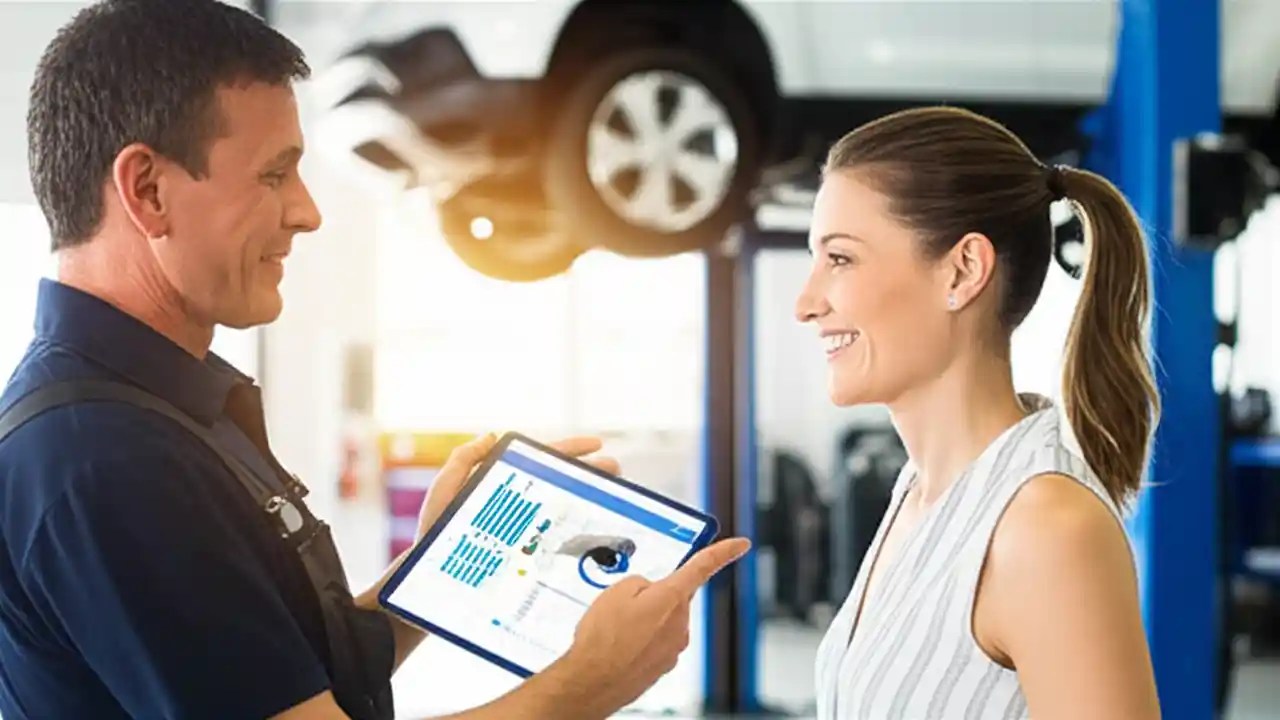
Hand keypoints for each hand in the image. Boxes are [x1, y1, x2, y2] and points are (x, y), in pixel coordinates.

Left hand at [416, 433, 620, 540]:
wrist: (433, 578)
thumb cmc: (435, 533)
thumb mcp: (446, 490)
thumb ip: (464, 460)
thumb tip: (491, 435)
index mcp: (506, 484)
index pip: (543, 460)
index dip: (571, 449)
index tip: (598, 444)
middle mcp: (520, 504)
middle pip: (562, 482)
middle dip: (590, 473)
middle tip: (615, 470)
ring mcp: (527, 528)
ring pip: (565, 507)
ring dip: (590, 499)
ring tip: (612, 497)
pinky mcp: (529, 552)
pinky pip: (559, 538)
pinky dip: (579, 533)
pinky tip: (596, 535)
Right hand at [554, 536, 751, 713]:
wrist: (592, 681)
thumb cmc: (603, 639)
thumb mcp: (616, 591)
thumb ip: (641, 582)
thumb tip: (649, 591)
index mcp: (672, 598)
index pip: (704, 566)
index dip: (724, 552)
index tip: (741, 545)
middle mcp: (680, 623)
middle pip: (675, 597)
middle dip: (655, 597)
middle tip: (624, 606)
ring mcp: (673, 647)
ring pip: (664, 621)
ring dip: (645, 621)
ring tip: (617, 631)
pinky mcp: (664, 665)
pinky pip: (656, 642)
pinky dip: (641, 641)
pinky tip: (621, 646)